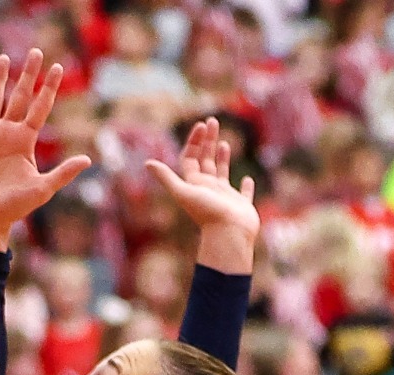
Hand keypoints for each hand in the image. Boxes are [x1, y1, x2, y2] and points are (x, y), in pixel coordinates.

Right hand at [0, 52, 90, 250]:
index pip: (40, 107)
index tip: (58, 67)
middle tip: (37, 52)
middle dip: (28, 75)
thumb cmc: (15, 207)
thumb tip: (88, 160)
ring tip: (4, 58)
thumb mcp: (42, 189)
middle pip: (20, 96)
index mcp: (25, 140)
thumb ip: (63, 173)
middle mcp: (7, 132)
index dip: (49, 88)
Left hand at [145, 118, 257, 272]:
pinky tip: (247, 178)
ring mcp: (224, 197)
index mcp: (195, 184)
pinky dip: (246, 186)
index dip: (193, 141)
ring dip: (222, 158)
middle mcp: (208, 189)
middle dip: (207, 141)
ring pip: (222, 173)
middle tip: (212, 121)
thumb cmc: (207, 213)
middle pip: (205, 160)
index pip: (190, 158)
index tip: (200, 125)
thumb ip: (166, 178)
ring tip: (223, 143)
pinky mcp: (241, 205)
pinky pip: (244, 193)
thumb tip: (147, 163)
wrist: (228, 234)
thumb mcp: (184, 192)